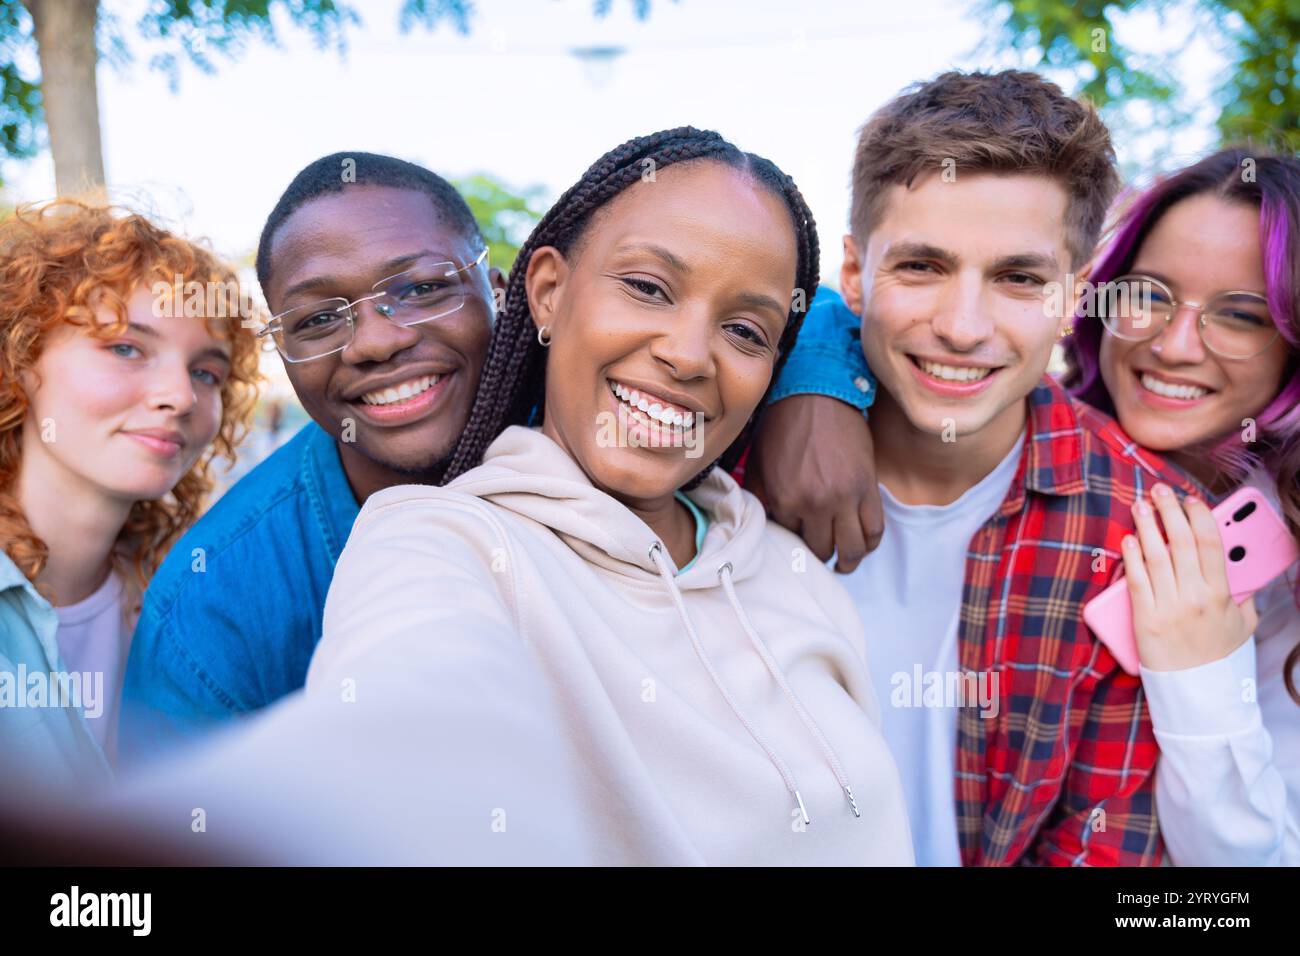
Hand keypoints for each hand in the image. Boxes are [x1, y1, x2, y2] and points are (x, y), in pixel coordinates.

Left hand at [747, 394, 882, 572]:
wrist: (816, 394)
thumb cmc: (783, 426)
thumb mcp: (758, 464)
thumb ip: (760, 498)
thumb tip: (766, 527)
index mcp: (783, 499)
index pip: (789, 541)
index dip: (793, 543)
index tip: (796, 542)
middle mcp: (814, 504)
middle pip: (820, 551)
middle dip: (818, 556)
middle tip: (819, 553)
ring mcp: (844, 498)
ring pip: (851, 549)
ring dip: (848, 561)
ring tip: (843, 563)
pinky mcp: (867, 488)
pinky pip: (875, 530)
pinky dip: (870, 543)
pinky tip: (862, 545)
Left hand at [1121, 483, 1257, 670]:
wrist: (1197, 692)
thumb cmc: (1219, 656)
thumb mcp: (1243, 624)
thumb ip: (1242, 594)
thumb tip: (1239, 565)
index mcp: (1221, 594)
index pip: (1211, 543)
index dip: (1200, 516)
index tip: (1191, 499)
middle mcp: (1194, 596)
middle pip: (1181, 542)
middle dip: (1170, 511)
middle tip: (1160, 490)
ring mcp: (1168, 607)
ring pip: (1156, 556)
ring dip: (1147, 525)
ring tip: (1140, 504)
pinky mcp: (1144, 618)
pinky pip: (1137, 580)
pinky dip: (1132, 556)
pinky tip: (1129, 538)